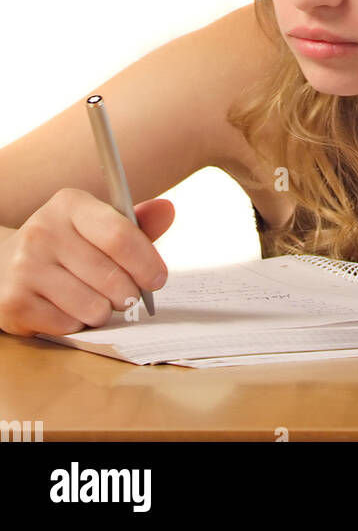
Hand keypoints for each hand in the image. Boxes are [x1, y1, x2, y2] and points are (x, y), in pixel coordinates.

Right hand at [0, 188, 173, 336]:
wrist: (7, 265)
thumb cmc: (67, 246)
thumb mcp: (98, 226)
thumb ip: (136, 224)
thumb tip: (168, 210)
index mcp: (70, 204)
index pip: (119, 235)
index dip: (146, 262)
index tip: (158, 279)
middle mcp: (43, 231)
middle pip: (111, 277)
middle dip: (129, 295)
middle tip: (127, 296)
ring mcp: (25, 267)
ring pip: (93, 307)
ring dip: (103, 312)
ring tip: (93, 300)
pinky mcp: (14, 302)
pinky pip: (68, 326)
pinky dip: (77, 324)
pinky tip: (67, 308)